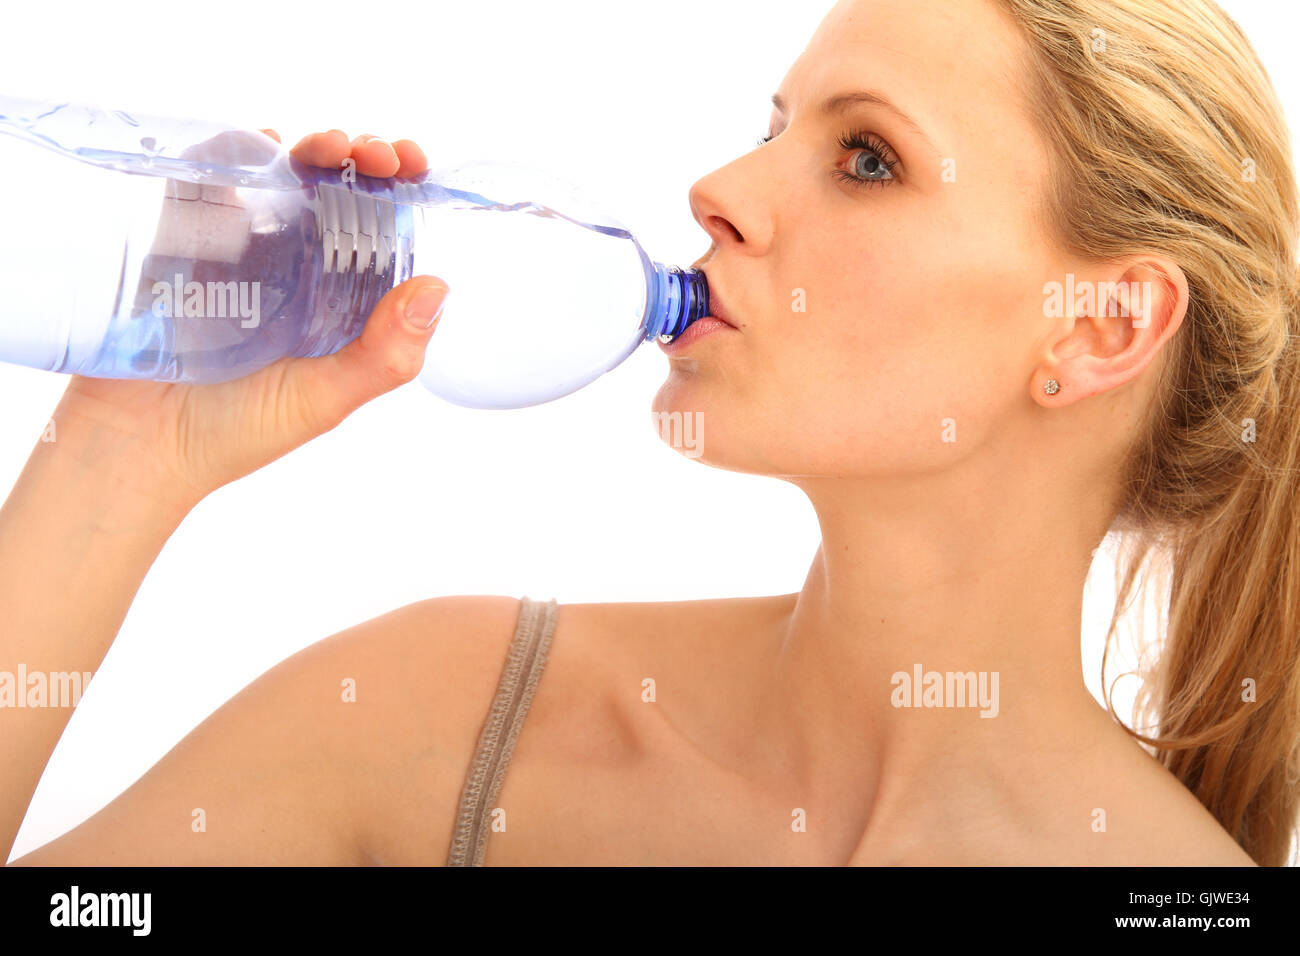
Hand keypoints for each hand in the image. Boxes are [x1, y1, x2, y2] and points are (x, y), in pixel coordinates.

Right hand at [52, 128, 444, 509]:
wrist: (136, 444)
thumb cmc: (238, 431)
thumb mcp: (326, 399)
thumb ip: (383, 355)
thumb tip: (438, 287)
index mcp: (340, 298)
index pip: (383, 230)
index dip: (403, 191)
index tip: (415, 167)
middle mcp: (296, 264)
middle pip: (339, 191)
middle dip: (365, 158)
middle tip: (376, 154)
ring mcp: (240, 245)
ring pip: (284, 175)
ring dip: (313, 148)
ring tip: (330, 149)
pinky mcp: (185, 234)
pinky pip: (212, 177)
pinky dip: (236, 149)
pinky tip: (260, 144)